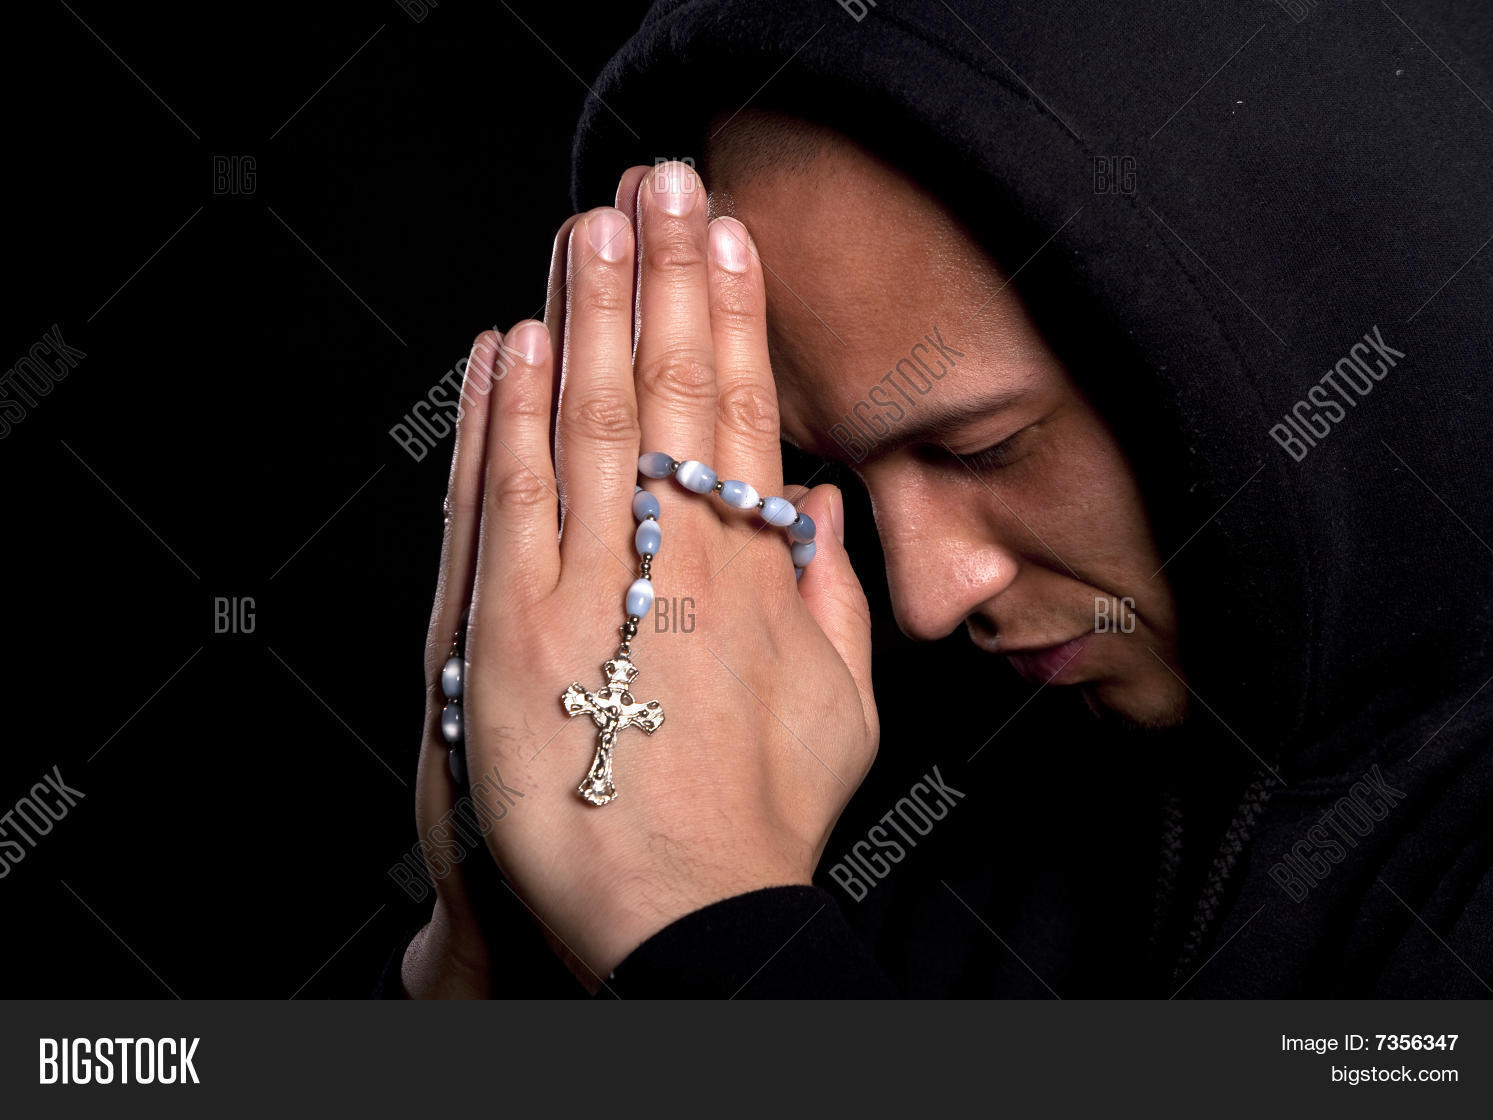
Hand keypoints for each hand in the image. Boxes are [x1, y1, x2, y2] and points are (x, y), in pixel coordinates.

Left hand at [422, 161, 877, 986]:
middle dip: (667, 278)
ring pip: (594, 426)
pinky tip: (518, 341)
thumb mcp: (844, 710)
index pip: (747, 417)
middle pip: (675, 396)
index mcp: (761, 579)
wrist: (692, 916)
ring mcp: (597, 594)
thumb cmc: (764, 821)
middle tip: (660, 180)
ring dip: (594, 315)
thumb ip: (837, 596)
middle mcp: (684, 567)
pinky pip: (516, 502)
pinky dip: (514, 416)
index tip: (727, 237)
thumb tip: (829, 504)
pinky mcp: (513, 635)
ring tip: (593, 222)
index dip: (737, 317)